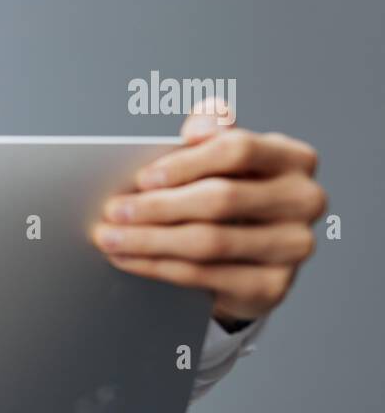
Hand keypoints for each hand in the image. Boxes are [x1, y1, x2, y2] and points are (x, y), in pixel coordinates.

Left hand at [91, 98, 325, 323]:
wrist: (248, 260)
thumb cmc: (229, 197)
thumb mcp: (221, 161)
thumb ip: (210, 135)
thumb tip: (199, 126)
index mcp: (294, 158)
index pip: (238, 150)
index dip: (186, 163)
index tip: (141, 178)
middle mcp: (304, 200)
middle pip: (221, 199)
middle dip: (156, 207)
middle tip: (112, 211)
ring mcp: (294, 246)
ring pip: (208, 242)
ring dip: (148, 241)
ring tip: (108, 238)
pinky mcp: (273, 286)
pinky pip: (204, 275)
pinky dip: (158, 267)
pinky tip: (127, 260)